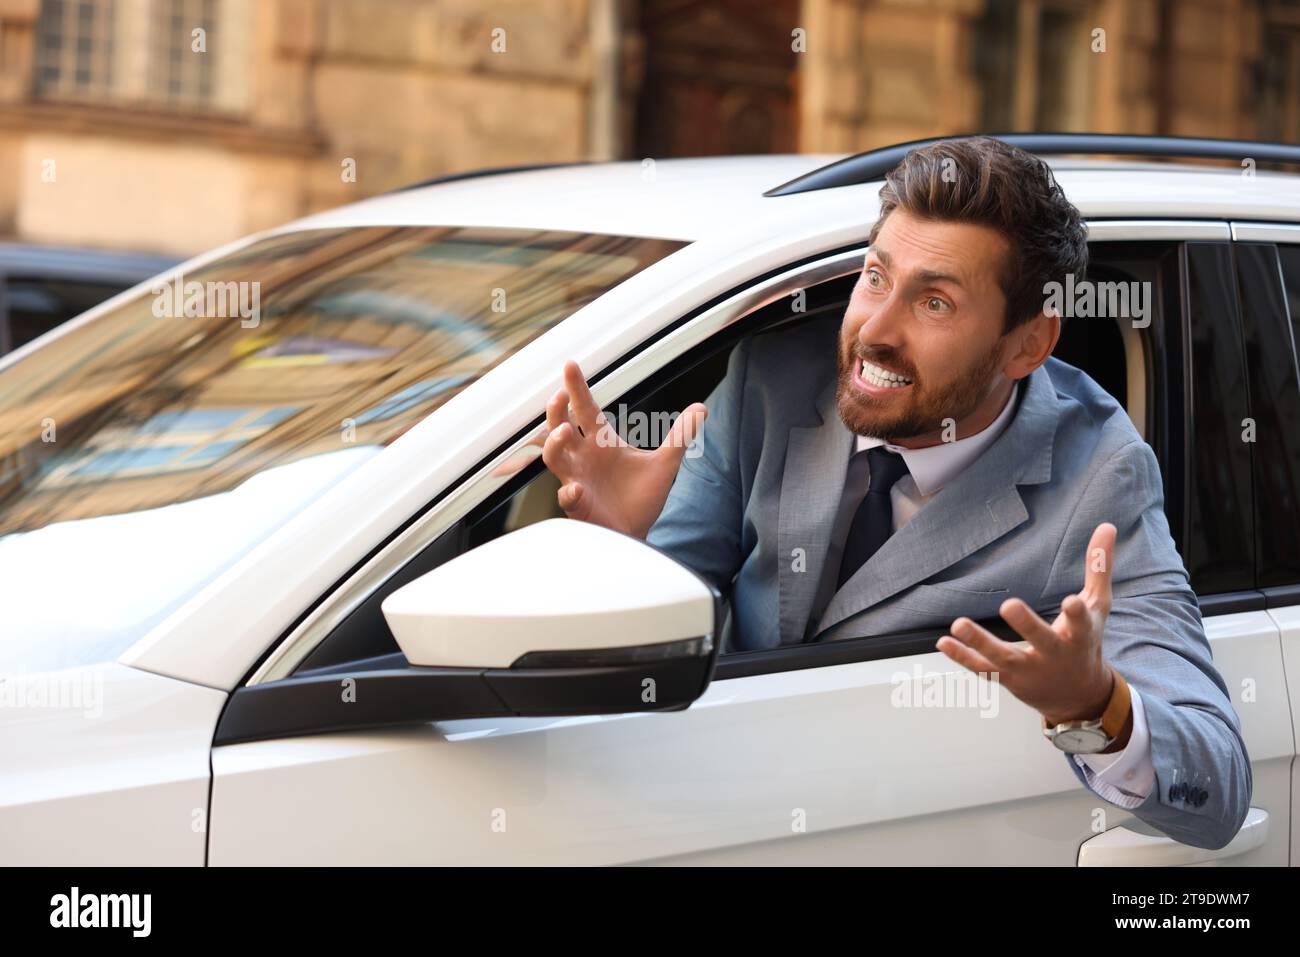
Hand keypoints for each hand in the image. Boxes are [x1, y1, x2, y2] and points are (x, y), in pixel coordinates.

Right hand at [542, 359, 706, 538]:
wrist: (638, 532)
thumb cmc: (642, 497)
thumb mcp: (666, 464)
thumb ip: (680, 436)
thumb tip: (702, 408)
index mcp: (601, 442)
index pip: (585, 409)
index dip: (577, 387)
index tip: (571, 364)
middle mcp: (584, 458)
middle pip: (559, 427)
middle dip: (556, 411)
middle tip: (560, 395)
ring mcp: (577, 480)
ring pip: (554, 459)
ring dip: (554, 445)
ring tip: (564, 433)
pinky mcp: (579, 505)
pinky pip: (567, 496)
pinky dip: (569, 492)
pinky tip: (577, 489)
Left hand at [936, 522, 1117, 726]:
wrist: (1079, 696)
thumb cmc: (1086, 642)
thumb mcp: (1097, 606)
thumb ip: (1099, 567)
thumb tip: (1107, 526)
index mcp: (1080, 636)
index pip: (1081, 624)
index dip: (1077, 614)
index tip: (1072, 602)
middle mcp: (1055, 655)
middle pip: (1042, 641)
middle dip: (1026, 626)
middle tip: (1009, 605)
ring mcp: (1030, 670)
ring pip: (1002, 658)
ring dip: (979, 642)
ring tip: (958, 624)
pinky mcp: (1008, 679)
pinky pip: (983, 669)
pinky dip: (963, 657)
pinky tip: (944, 642)